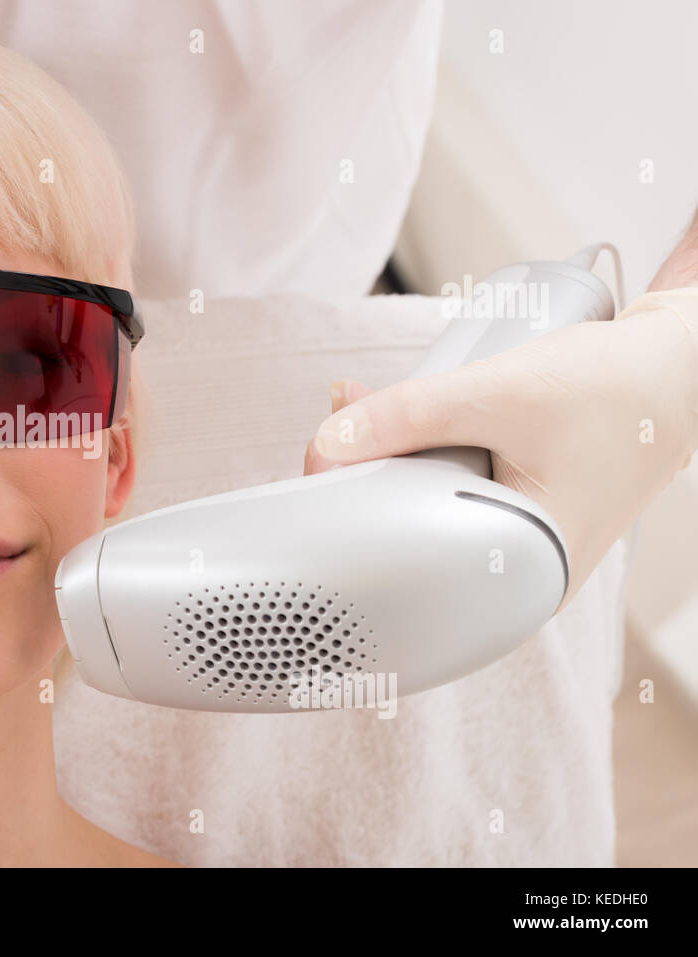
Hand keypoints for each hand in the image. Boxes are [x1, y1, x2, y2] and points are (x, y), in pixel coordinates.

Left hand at [303, 296, 697, 614]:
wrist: (675, 368)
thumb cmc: (614, 388)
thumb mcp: (498, 394)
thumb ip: (408, 417)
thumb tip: (328, 442)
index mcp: (524, 577)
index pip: (407, 560)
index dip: (351, 516)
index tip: (314, 472)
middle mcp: (520, 577)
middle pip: (408, 533)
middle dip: (365, 477)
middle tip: (341, 416)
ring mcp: (516, 548)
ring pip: (423, 507)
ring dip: (388, 460)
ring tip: (365, 407)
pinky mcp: (511, 516)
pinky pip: (445, 492)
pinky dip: (418, 458)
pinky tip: (389, 421)